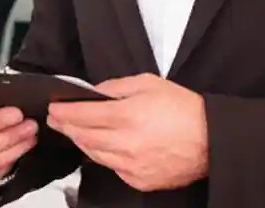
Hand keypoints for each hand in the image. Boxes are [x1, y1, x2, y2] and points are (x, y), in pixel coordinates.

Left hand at [47, 73, 207, 191]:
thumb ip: (117, 86)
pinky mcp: (139, 180)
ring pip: (95, 155)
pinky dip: (104, 157)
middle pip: (84, 137)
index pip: (83, 115)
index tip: (54, 109)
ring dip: (82, 142)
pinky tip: (103, 147)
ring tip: (76, 132)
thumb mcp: (149, 84)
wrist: (211, 139)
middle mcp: (125, 143)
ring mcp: (131, 165)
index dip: (64, 112)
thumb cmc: (185, 109)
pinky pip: (113, 168)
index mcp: (127, 115)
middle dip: (67, 127)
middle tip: (57, 120)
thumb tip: (95, 92)